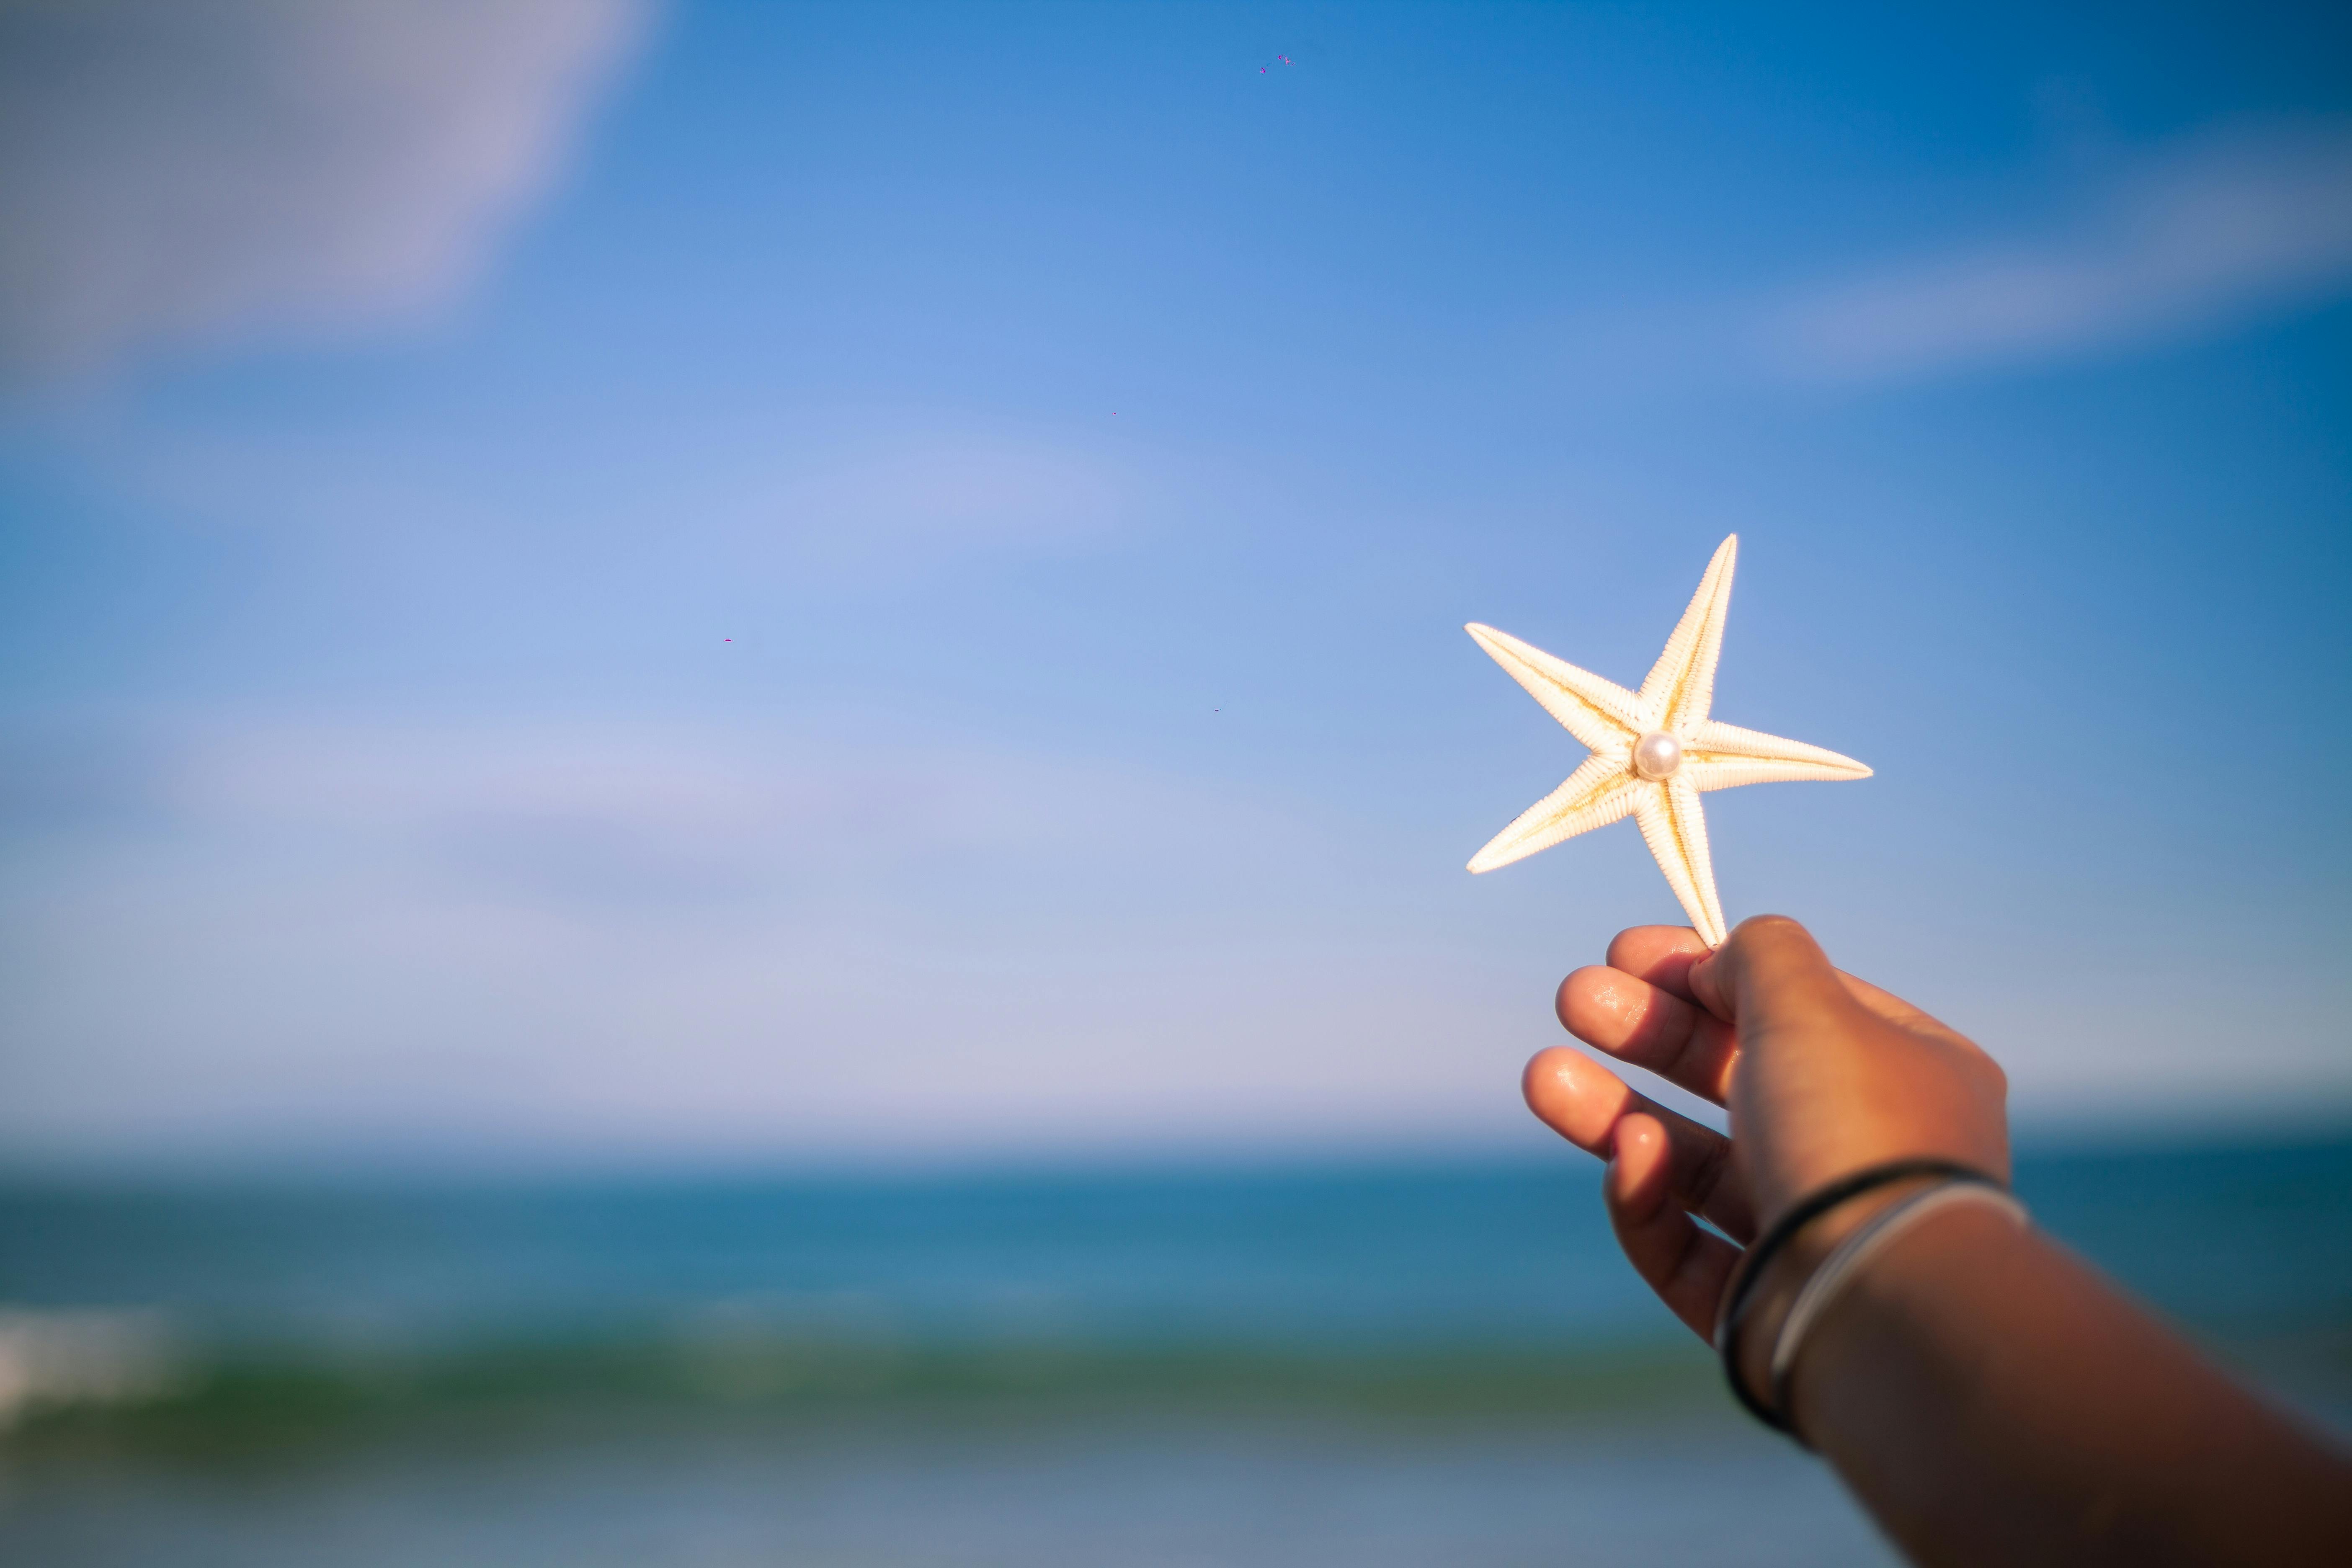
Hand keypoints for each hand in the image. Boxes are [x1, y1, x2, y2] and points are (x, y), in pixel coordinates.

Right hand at [1522, 915, 2009, 1340]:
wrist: (1880, 1301)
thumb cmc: (1855, 1133)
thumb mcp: (1808, 1006)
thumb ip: (1757, 956)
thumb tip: (1721, 955)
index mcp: (1901, 1071)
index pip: (1794, 1004)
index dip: (1705, 972)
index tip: (1624, 952)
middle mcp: (1862, 1148)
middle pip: (1730, 1077)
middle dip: (1646, 1035)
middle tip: (1573, 999)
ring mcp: (1808, 1228)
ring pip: (1694, 1162)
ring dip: (1615, 1114)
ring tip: (1542, 1078)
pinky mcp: (1758, 1301)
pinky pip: (1686, 1244)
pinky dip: (1648, 1197)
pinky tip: (1627, 1160)